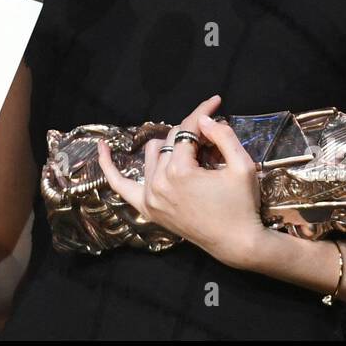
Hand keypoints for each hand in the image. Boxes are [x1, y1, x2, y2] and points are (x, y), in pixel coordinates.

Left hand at [95, 95, 265, 269]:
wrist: (236, 243)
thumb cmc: (242, 205)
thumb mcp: (242, 167)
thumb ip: (223, 136)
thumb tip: (203, 119)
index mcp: (180, 172)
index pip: (187, 130)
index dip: (203, 113)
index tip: (216, 101)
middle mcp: (159, 183)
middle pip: (171, 141)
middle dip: (192, 135)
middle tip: (214, 140)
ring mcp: (150, 198)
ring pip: (152, 154)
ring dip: (170, 148)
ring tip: (194, 154)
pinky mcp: (148, 209)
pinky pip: (120, 185)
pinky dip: (109, 166)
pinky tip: (102, 147)